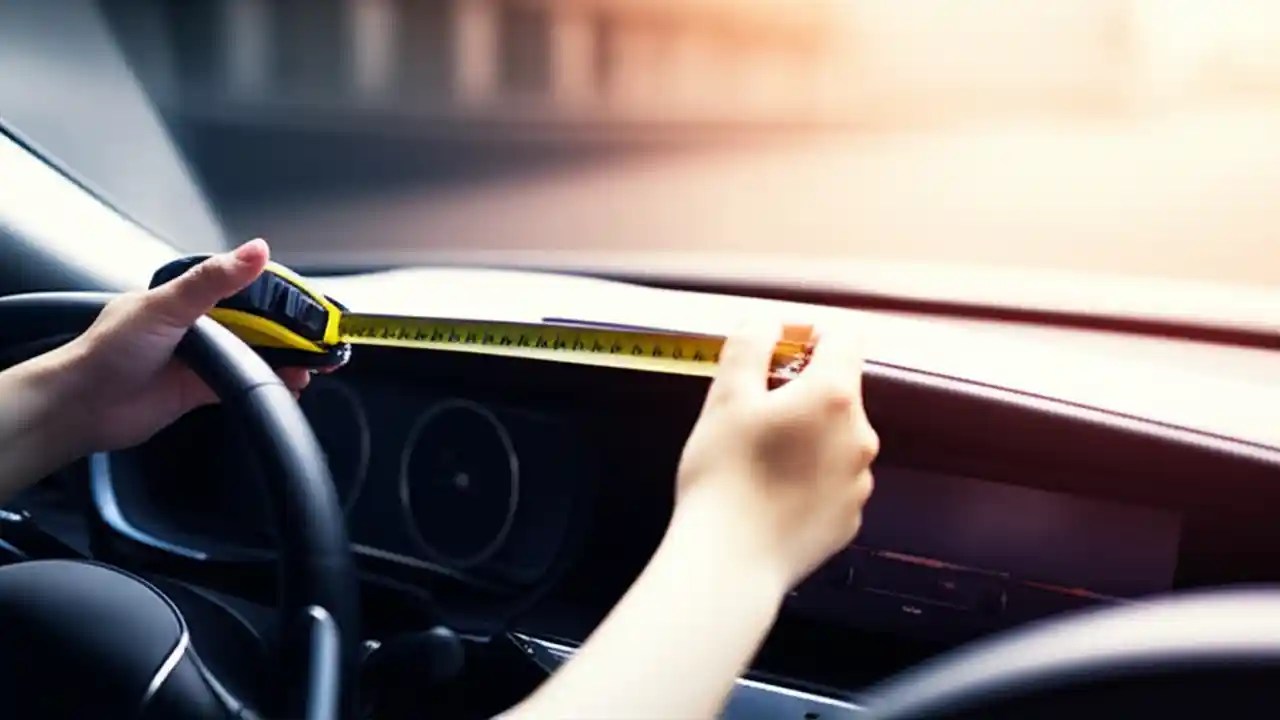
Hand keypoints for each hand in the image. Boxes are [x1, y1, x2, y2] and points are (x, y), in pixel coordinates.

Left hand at [51, 238, 314, 452]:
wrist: (82, 406)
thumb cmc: (108, 350)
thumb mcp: (166, 305)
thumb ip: (214, 280)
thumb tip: (257, 249)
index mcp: (187, 297)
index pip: (244, 290)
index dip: (278, 299)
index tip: (309, 308)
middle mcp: (196, 326)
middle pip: (254, 326)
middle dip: (288, 333)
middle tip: (319, 341)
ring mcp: (198, 358)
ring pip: (252, 355)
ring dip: (281, 361)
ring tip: (311, 367)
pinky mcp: (198, 390)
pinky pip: (241, 383)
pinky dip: (265, 384)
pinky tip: (286, 387)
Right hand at [675, 323, 878, 591]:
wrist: (729, 564)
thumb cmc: (724, 477)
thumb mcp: (725, 396)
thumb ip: (751, 344)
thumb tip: (768, 320)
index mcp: (834, 396)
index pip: (844, 336)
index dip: (810, 330)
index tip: (775, 346)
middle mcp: (860, 436)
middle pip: (838, 390)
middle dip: (800, 389)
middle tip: (751, 409)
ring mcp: (859, 482)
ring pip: (835, 438)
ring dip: (805, 435)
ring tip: (758, 456)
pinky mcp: (849, 518)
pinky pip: (831, 481)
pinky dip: (807, 477)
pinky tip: (771, 491)